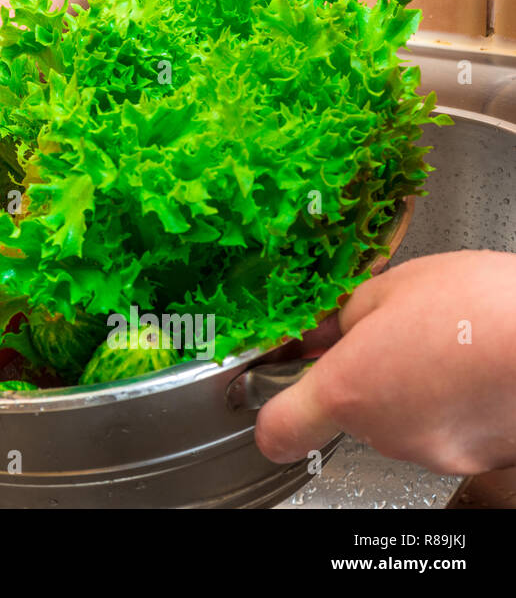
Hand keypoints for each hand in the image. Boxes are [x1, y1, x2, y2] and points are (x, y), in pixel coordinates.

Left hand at [254, 250, 515, 474]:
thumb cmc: (483, 305)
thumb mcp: (388, 289)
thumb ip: (340, 319)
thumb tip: (318, 333)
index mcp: (347, 390)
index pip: (278, 430)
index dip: (268, 415)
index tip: (271, 395)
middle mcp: (385, 433)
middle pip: (348, 415)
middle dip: (362, 377)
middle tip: (393, 338)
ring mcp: (434, 453)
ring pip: (399, 423)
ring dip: (409, 391)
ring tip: (446, 348)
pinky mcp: (477, 462)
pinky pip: (444, 433)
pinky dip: (449, 408)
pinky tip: (472, 372)